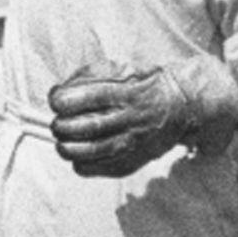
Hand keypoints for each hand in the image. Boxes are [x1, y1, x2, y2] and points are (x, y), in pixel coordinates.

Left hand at [49, 67, 191, 177]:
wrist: (181, 107)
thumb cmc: (143, 84)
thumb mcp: (121, 69)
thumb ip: (88, 75)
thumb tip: (57, 92)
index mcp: (126, 92)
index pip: (86, 98)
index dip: (62, 100)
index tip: (57, 100)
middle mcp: (129, 120)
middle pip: (83, 128)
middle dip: (61, 126)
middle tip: (59, 122)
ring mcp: (130, 144)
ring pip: (86, 152)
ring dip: (66, 147)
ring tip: (64, 139)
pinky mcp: (129, 162)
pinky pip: (93, 168)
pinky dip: (78, 162)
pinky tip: (80, 152)